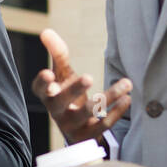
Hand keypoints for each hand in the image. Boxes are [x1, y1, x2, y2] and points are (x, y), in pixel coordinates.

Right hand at [31, 28, 131, 143]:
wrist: (76, 128)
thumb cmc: (67, 93)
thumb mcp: (62, 73)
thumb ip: (57, 53)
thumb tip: (46, 31)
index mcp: (47, 95)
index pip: (40, 89)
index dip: (42, 82)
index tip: (49, 73)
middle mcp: (56, 112)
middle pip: (61, 101)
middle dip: (74, 89)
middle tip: (88, 77)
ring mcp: (71, 126)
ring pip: (88, 113)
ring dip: (108, 97)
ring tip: (127, 83)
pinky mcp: (88, 136)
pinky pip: (102, 125)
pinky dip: (116, 112)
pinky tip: (127, 98)